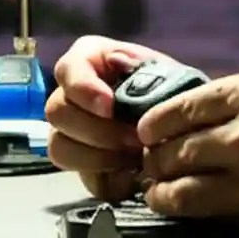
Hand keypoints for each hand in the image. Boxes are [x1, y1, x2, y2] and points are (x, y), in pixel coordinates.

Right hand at [44, 35, 171, 199]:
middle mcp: (68, 94)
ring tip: (134, 157)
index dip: (84, 89)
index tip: (110, 107)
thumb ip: (143, 72)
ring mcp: (69, 132)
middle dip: (98, 130)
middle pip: (57, 112)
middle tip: (134, 138)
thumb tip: (127, 75)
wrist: (181, 121)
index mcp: (87, 59)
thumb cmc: (168, 86)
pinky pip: (82, 178)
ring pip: (60, 148)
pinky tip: (132, 173)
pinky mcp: (83, 165)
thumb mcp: (163, 70)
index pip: (67, 70)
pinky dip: (109, 180)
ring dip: (99, 157)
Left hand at [135, 73, 238, 236]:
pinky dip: (202, 219)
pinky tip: (199, 217)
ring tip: (160, 194)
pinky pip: (216, 222)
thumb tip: (204, 120)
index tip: (145, 132)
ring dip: (165, 194)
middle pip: (175, 151)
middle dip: (155, 161)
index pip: (181, 108)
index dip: (156, 123)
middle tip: (148, 166)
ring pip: (182, 193)